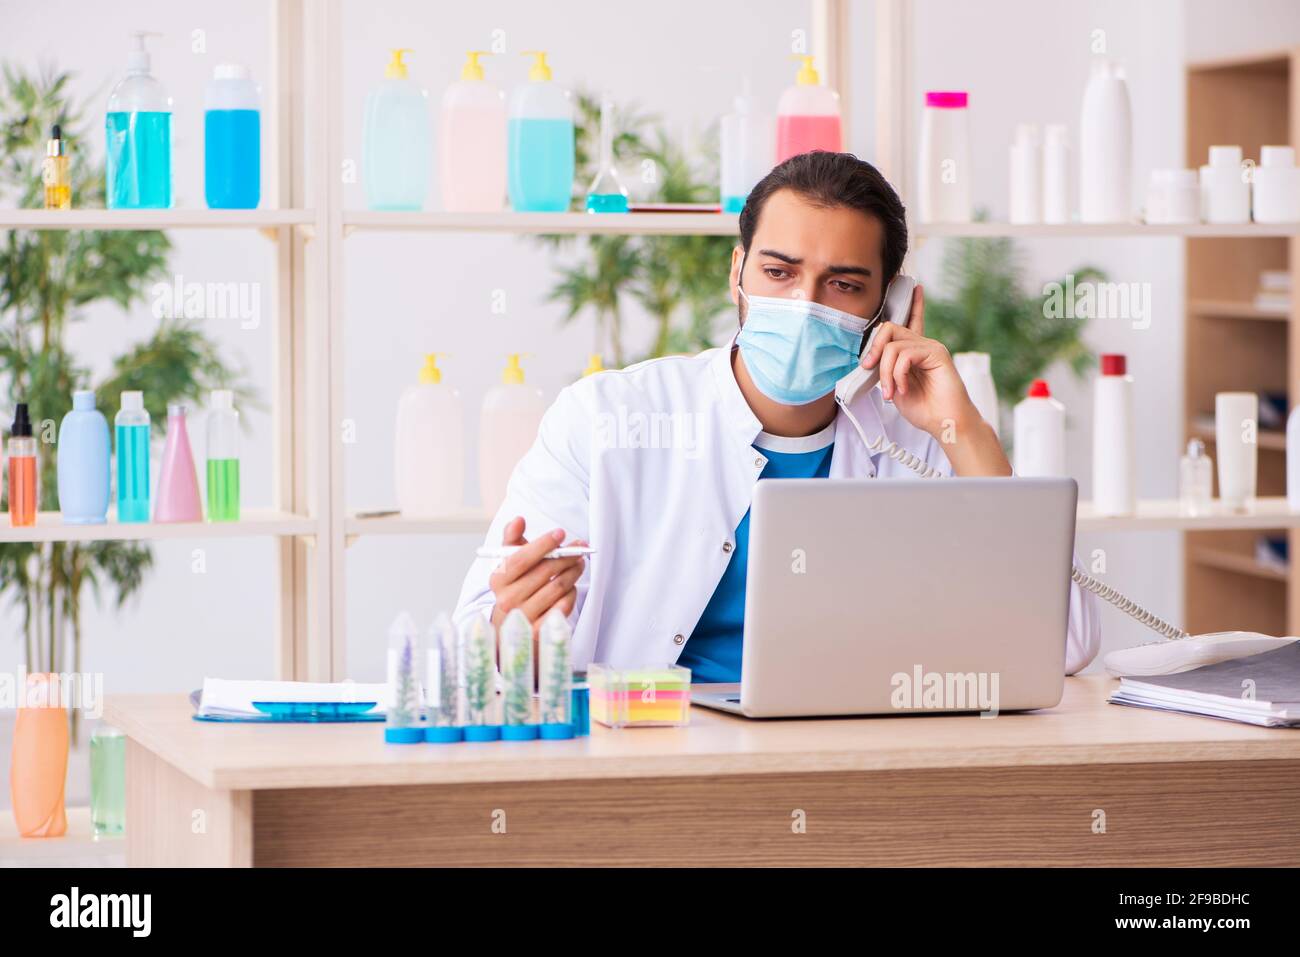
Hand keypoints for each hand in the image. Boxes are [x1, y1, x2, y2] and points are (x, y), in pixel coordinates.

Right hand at [488, 517, 584, 633]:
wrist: (512, 627)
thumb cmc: (515, 587)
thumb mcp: (509, 563)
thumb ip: (512, 539)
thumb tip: (518, 520)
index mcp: (498, 579)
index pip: (521, 558)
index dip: (543, 544)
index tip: (560, 533)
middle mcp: (508, 599)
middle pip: (544, 572)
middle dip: (566, 556)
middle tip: (579, 549)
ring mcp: (524, 616)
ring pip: (557, 587)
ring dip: (573, 572)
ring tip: (578, 564)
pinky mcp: (539, 631)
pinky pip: (563, 606)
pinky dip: (571, 594)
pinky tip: (571, 587)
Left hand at [859, 283, 978, 438]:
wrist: (944, 423)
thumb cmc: (924, 409)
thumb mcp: (895, 387)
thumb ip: (885, 370)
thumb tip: (869, 360)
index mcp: (914, 352)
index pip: (912, 320)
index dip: (913, 304)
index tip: (914, 285)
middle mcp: (923, 345)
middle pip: (889, 329)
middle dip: (873, 349)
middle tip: (870, 369)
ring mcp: (930, 347)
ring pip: (892, 346)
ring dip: (885, 372)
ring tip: (893, 392)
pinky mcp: (937, 353)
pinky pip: (904, 355)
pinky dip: (897, 374)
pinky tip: (904, 388)